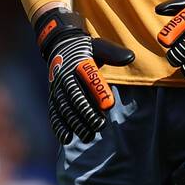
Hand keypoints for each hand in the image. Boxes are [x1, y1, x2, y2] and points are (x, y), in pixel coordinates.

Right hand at [34, 7, 134, 144]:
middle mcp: (65, 77)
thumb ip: (114, 53)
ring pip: (65, 108)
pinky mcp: (53, 98)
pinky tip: (67, 138)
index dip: (98, 91)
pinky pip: (54, 113)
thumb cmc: (86, 49)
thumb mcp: (100, 46)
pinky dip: (59, 126)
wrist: (60, 46)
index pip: (88, 78)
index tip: (110, 105)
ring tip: (88, 135)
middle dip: (87, 113)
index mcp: (79, 63)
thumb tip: (131, 57)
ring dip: (75, 123)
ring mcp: (57, 89)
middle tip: (101, 125)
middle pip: (75, 97)